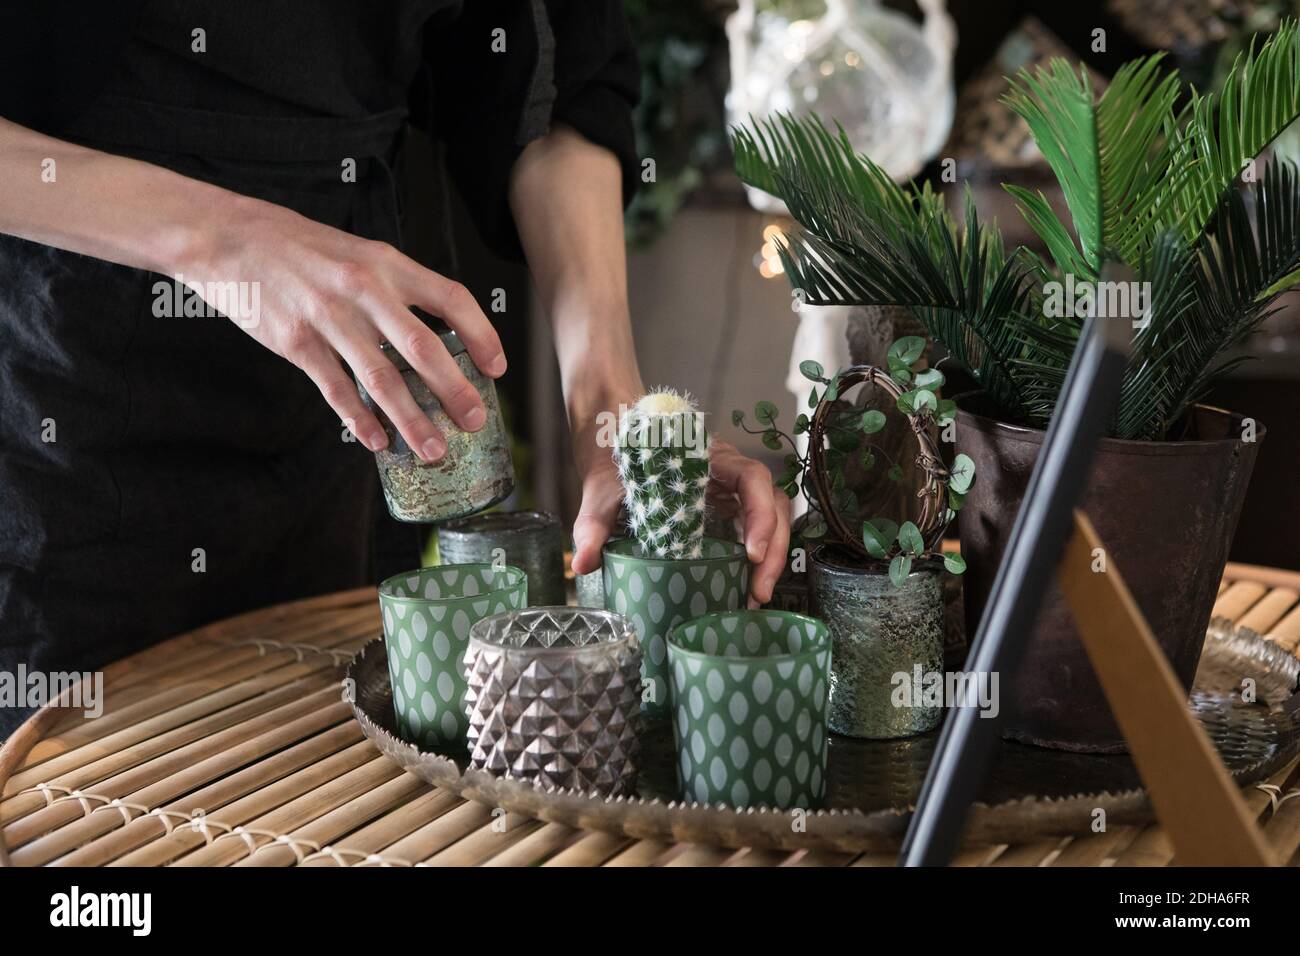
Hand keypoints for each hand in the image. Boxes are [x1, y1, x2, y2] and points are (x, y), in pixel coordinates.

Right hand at [187, 195, 505, 460]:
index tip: (496, 367)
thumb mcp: (360, 253)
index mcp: (387, 264)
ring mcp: (329, 319)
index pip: (451, 299)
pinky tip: (377, 441)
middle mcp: (363, 290)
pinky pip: (336, 390)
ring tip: (433, 449)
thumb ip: (397, 289)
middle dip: (455, 390)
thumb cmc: (301, 248)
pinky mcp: (297, 343)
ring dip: (412, 420)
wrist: (231, 238)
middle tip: (474, 421)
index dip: (482, 335)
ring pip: (382, 379)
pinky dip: (359, 420)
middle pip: (423, 348)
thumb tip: (437, 336)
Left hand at [571, 437, 790, 606]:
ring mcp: (728, 490)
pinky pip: (752, 528)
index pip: (751, 476)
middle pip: (771, 502)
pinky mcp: (723, 508)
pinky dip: (754, 557)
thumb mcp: (602, 488)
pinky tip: (743, 586)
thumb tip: (583, 562)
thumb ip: (594, 522)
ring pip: (769, 516)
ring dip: (771, 555)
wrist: (612, 440)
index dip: (760, 514)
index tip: (752, 553)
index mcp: (705, 457)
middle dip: (773, 548)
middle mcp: (726, 471)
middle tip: (758, 591)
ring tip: (756, 595)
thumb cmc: (614, 458)